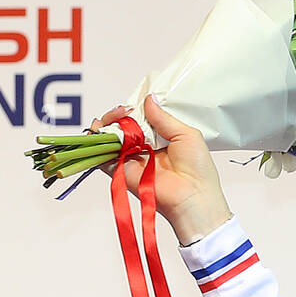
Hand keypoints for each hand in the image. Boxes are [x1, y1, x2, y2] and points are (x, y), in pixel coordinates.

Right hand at [90, 94, 232, 245]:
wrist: (192, 197)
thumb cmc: (198, 170)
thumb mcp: (186, 134)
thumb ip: (164, 118)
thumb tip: (149, 99)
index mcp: (160, 139)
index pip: (139, 119)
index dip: (133, 109)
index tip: (132, 104)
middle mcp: (144, 148)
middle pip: (122, 126)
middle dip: (118, 114)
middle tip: (123, 111)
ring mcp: (131, 159)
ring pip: (110, 137)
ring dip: (108, 123)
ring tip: (115, 118)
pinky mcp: (121, 171)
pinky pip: (103, 155)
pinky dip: (98, 142)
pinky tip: (102, 131)